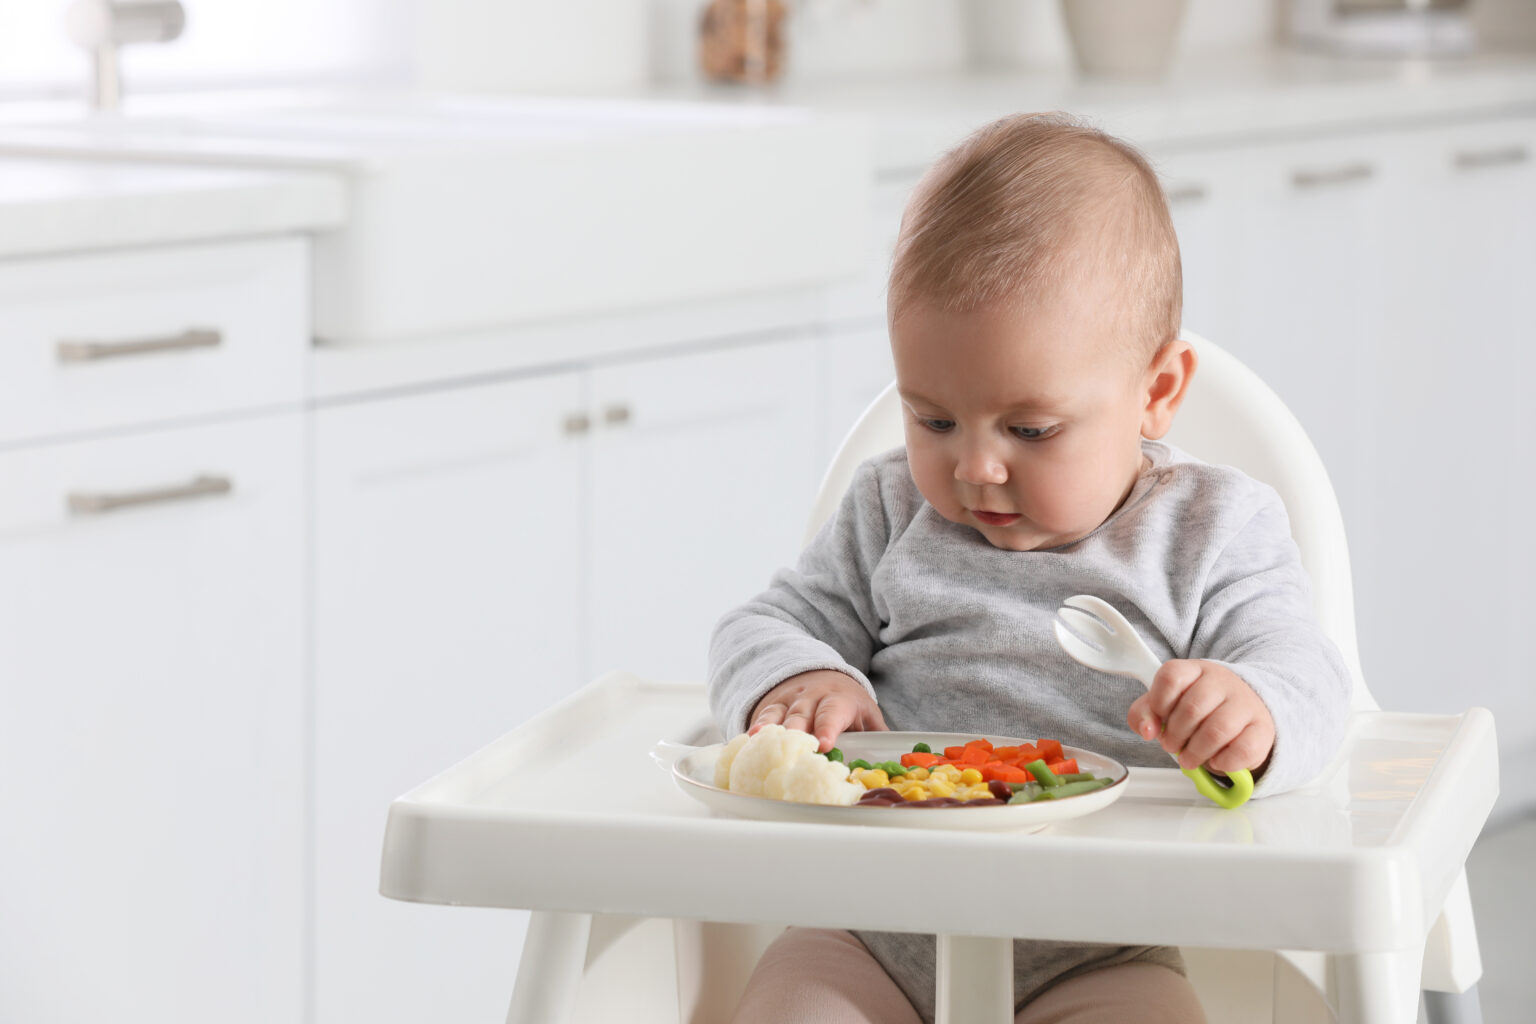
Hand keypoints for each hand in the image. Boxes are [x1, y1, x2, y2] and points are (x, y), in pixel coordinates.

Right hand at [749, 670, 886, 752]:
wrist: (818, 674)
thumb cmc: (845, 702)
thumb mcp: (865, 712)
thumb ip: (875, 733)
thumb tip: (894, 760)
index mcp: (838, 700)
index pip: (832, 713)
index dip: (827, 728)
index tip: (824, 745)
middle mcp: (810, 698)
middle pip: (800, 716)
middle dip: (796, 732)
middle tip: (792, 750)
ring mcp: (788, 701)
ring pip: (777, 715)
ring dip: (769, 729)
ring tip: (758, 741)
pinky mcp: (770, 706)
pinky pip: (761, 717)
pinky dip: (754, 729)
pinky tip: (746, 741)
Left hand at [1126, 660, 1273, 774]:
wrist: (1245, 715)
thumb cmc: (1200, 711)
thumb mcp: (1167, 705)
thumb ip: (1145, 713)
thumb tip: (1147, 730)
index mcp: (1194, 670)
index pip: (1171, 676)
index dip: (1158, 703)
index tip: (1160, 718)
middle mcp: (1222, 681)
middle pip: (1192, 708)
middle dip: (1174, 735)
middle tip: (1172, 746)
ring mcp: (1245, 704)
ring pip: (1216, 731)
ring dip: (1196, 752)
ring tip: (1189, 759)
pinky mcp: (1262, 729)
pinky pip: (1242, 750)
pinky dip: (1223, 762)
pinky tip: (1216, 760)